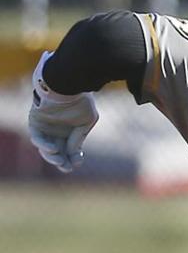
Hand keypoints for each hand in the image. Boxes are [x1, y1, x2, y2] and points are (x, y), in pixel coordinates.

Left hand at [27, 52, 98, 172]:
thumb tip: (71, 152)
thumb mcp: (87, 120)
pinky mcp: (35, 121)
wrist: (68, 84)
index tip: (78, 162)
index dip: (74, 159)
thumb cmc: (81, 100)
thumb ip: (79, 137)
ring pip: (45, 148)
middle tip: (66, 168)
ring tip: (59, 159)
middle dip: (61, 162)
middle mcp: (57, 131)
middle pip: (56, 153)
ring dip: (51, 157)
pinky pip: (37, 137)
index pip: (70, 151)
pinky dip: (43, 145)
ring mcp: (45, 127)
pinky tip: (53, 149)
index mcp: (70, 132)